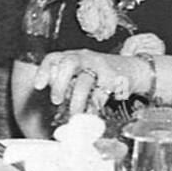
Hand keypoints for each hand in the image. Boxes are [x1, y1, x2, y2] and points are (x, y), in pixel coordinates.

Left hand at [32, 51, 153, 117]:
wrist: (133, 69)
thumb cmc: (103, 73)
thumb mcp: (82, 73)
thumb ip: (68, 82)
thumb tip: (54, 101)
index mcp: (74, 56)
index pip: (54, 58)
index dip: (44, 71)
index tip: (38, 86)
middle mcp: (85, 58)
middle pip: (69, 64)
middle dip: (59, 84)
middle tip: (56, 101)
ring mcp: (100, 66)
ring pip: (85, 81)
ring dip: (77, 101)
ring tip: (74, 114)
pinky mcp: (113, 78)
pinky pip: (100, 94)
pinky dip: (93, 106)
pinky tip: (90, 113)